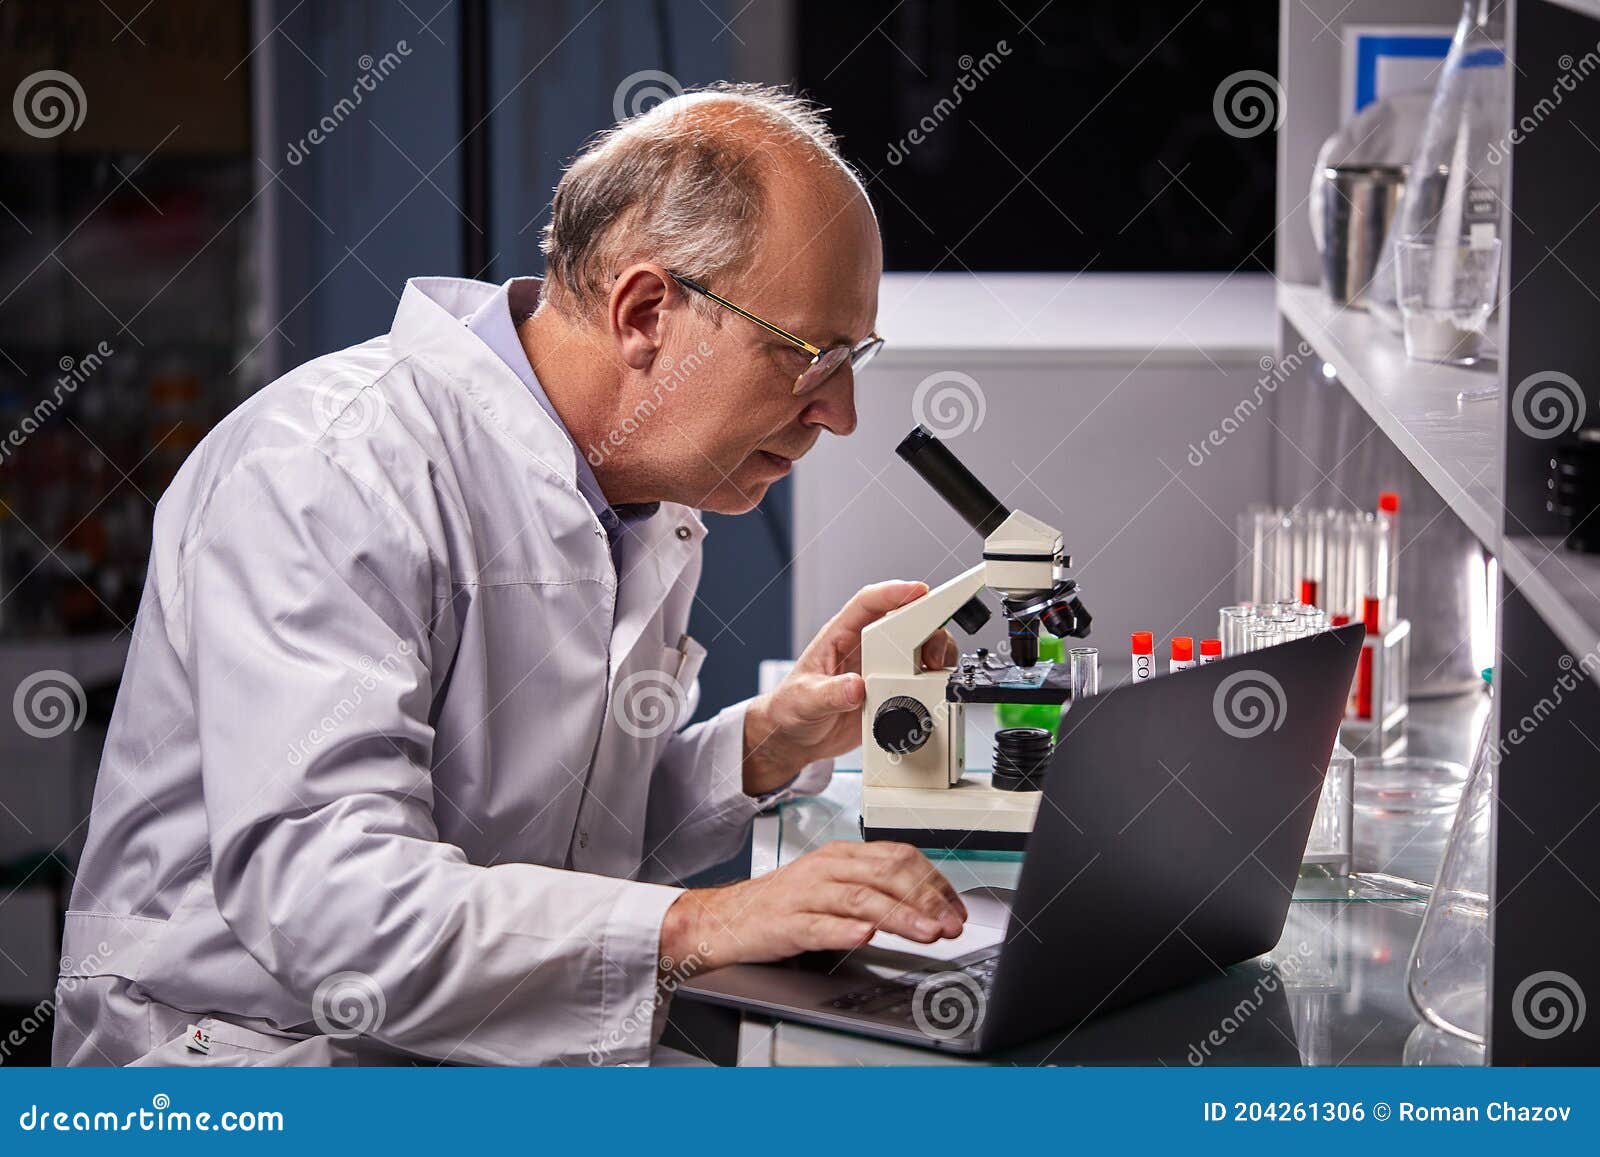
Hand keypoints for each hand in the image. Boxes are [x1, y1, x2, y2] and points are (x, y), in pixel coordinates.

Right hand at [660, 841, 967, 969]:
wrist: (725, 919)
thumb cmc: (784, 904)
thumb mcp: (833, 885)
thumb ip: (875, 889)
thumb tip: (927, 904)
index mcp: (842, 855)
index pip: (899, 858)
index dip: (934, 882)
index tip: (956, 908)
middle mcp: (827, 869)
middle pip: (886, 875)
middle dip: (925, 900)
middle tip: (950, 923)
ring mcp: (805, 895)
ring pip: (860, 898)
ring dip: (899, 916)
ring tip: (926, 931)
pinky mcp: (785, 923)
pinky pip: (818, 925)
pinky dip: (843, 930)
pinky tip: (864, 936)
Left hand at [741, 580, 957, 795]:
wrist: (796, 739)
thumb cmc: (791, 709)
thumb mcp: (804, 700)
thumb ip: (829, 693)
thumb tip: (856, 686)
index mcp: (840, 636)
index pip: (868, 603)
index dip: (894, 592)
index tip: (919, 591)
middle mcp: (865, 648)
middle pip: (905, 621)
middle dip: (927, 625)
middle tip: (934, 644)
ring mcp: (882, 669)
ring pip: (919, 648)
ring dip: (935, 652)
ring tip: (936, 667)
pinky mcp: (893, 691)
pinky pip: (921, 679)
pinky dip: (934, 681)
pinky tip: (934, 689)